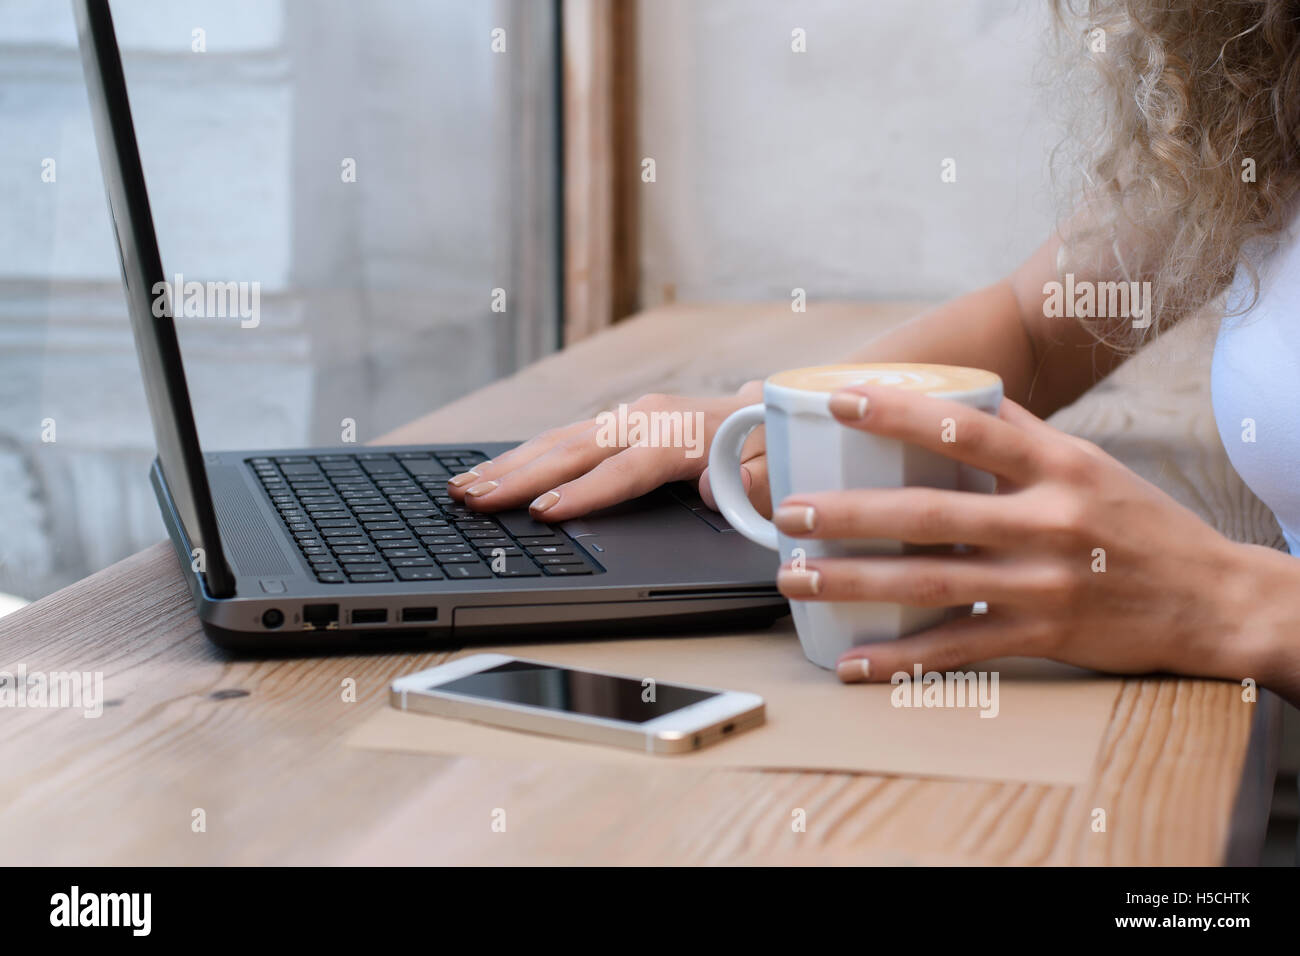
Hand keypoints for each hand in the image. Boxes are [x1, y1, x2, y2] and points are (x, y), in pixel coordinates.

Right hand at [446, 381, 771, 520]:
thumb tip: (716, 490)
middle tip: (473, 500)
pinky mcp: (614, 423)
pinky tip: (493, 471)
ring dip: (509, 465)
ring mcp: (625, 418)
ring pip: (558, 441)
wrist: (767, 411)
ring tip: (463, 487)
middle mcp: (645, 418)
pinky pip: (563, 439)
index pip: (625, 469)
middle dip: (520, 477)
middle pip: (574, 451)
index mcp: (681, 433)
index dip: (583, 493)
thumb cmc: (768, 447)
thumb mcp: (777, 466)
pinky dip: (524, 455)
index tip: (542, 513)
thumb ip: (754, 481)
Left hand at [772, 384, 1284, 688]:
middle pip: (930, 515)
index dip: (898, 413)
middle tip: (788, 510)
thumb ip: (1021, 430)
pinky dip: (901, 661)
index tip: (838, 399)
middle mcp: (1049, 523)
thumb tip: (954, 393)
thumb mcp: (1089, 462)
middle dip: (849, 514)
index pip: (966, 429)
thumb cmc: (1140, 522)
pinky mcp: (1044, 638)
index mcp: (1057, 467)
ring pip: (932, 584)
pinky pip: (959, 652)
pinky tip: (853, 662)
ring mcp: (1044, 586)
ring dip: (854, 583)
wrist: (1214, 600)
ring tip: (796, 575)